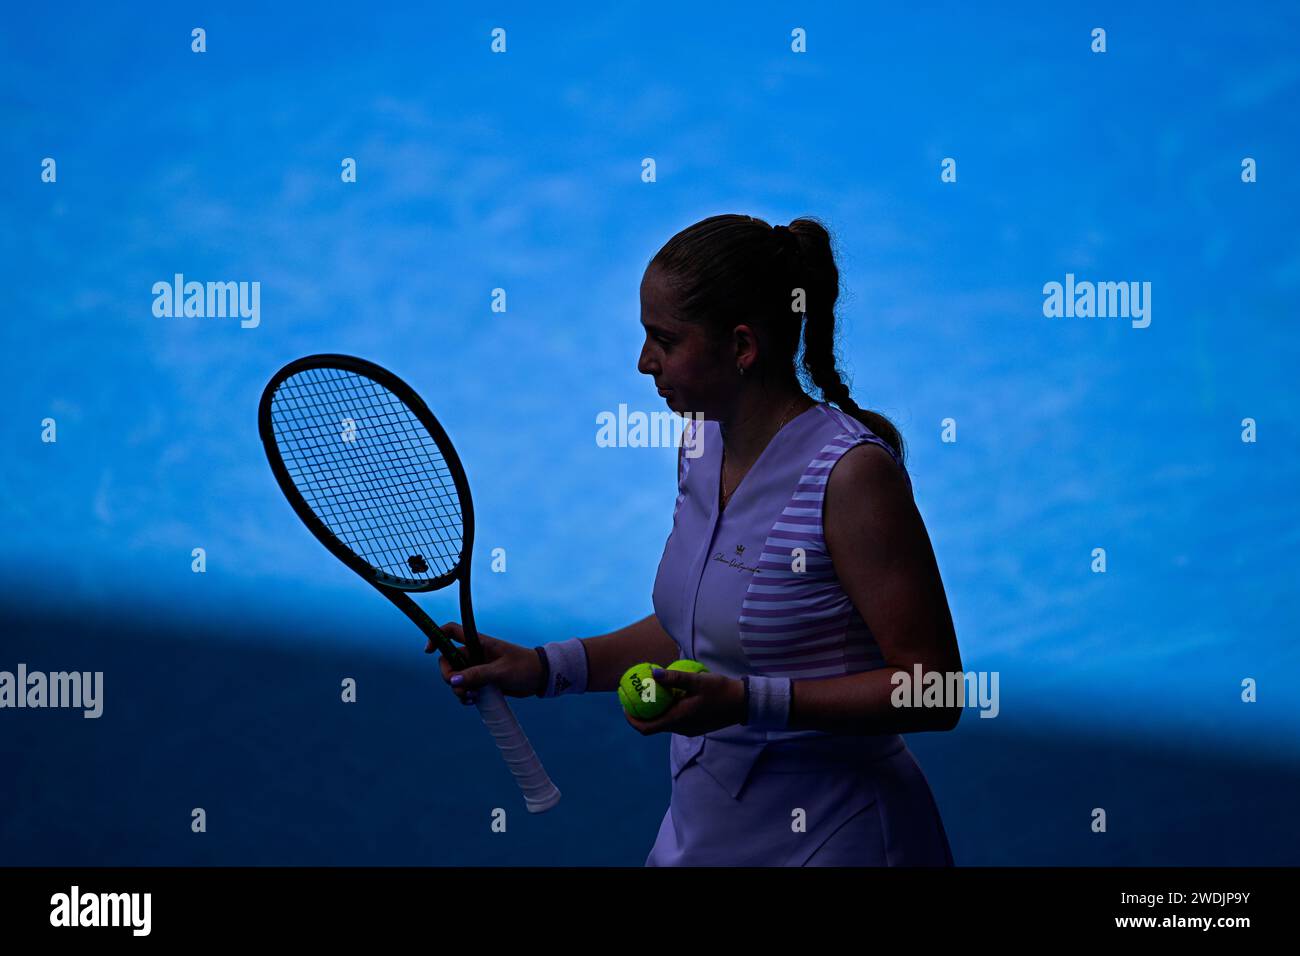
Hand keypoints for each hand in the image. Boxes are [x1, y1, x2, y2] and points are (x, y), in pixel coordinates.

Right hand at [428, 622, 544, 703]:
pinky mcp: (482, 681)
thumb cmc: (524, 667)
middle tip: (461, 689)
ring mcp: (478, 667)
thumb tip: (453, 681)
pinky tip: (473, 700)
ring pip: (456, 678)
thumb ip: (477, 675)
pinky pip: (465, 687)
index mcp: (479, 643)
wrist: (540, 677)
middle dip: (450, 677)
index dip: (436, 636)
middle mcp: (475, 654)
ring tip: (471, 697)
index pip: (452, 632)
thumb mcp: (500, 672)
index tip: (428, 650)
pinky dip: (465, 695)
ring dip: (458, 690)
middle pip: (448, 661)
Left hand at [623, 667, 745, 736]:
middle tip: (633, 696)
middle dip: (640, 713)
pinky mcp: (695, 725)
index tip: (624, 705)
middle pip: (653, 726)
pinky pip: (675, 719)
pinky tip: (669, 694)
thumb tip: (652, 673)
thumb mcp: (697, 680)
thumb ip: (674, 677)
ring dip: (655, 711)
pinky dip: (667, 709)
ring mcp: (689, 728)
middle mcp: (681, 728)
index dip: (631, 719)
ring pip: (664, 722)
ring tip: (650, 692)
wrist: (744, 703)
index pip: (646, 727)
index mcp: (678, 720)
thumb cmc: (721, 690)